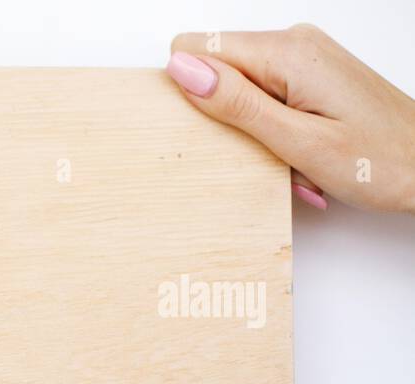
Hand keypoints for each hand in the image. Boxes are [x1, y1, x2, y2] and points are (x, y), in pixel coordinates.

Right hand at [166, 24, 414, 212]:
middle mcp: (294, 43)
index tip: (221, 130)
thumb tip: (181, 69)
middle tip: (266, 152)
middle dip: (226, 120)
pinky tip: (298, 152)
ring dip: (252, 132)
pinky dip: (272, 131)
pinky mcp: (310, 75)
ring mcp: (304, 57)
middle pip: (216, 70)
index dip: (192, 94)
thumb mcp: (298, 142)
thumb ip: (236, 104)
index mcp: (287, 53)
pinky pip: (264, 97)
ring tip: (291, 158)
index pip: (196, 50)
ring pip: (238, 88)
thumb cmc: (380, 162)